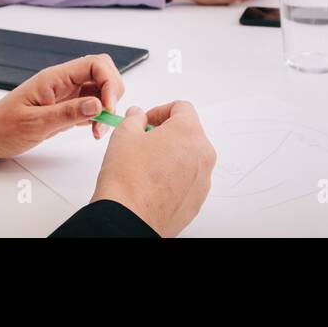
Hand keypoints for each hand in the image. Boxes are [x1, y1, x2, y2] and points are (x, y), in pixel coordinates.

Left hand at [0, 54, 122, 158]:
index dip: (109, 82)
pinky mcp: (66, 106)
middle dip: (112, 92)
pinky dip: (98, 115)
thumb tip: (98, 104)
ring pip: (99, 89)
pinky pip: (91, 103)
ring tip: (98, 130)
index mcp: (54, 77)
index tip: (107, 108)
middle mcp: (63, 81)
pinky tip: (93, 129)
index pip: (94, 64)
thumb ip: (67, 113)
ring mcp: (66, 93)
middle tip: (107, 118)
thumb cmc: (3, 127)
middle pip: (102, 72)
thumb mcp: (34, 124)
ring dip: (106, 107)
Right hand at [91, 101, 215, 237]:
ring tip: (147, 165)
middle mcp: (203, 154)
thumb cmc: (128, 178)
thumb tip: (137, 116)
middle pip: (189, 133)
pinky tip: (153, 183)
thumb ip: (135, 118)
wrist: (128, 218)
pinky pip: (189, 180)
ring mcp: (202, 180)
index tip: (147, 121)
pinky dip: (175, 177)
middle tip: (145, 142)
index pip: (182, 108)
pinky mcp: (197, 200)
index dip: (161, 110)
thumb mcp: (124, 135)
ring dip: (172, 155)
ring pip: (190, 157)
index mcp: (189, 132)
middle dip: (167, 133)